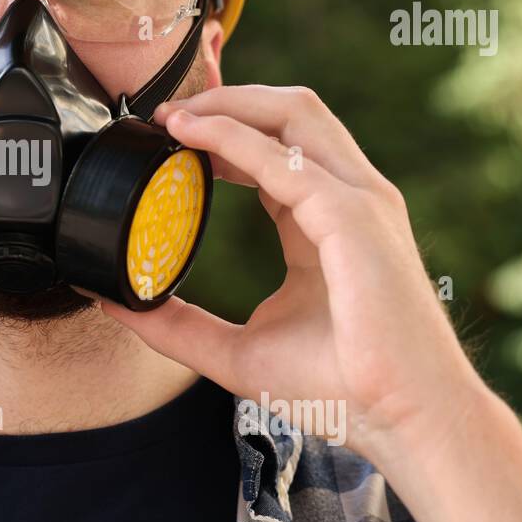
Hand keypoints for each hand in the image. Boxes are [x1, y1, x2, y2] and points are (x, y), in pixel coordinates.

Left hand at [105, 85, 485, 457]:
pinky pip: (287, 161)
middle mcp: (349, 199)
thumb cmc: (343, 390)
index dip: (223, 131)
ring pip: (296, 114)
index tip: (169, 135)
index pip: (275, 150)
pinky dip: (235, 139)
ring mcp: (358, 202)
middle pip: (290, 112)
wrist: (405, 423)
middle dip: (227, 98)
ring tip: (174, 114)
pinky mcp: (354, 219)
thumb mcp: (237, 350)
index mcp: (328, 221)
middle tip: (163, 111)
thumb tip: (116, 305)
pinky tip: (193, 136)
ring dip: (230, 104)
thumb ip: (177, 324)